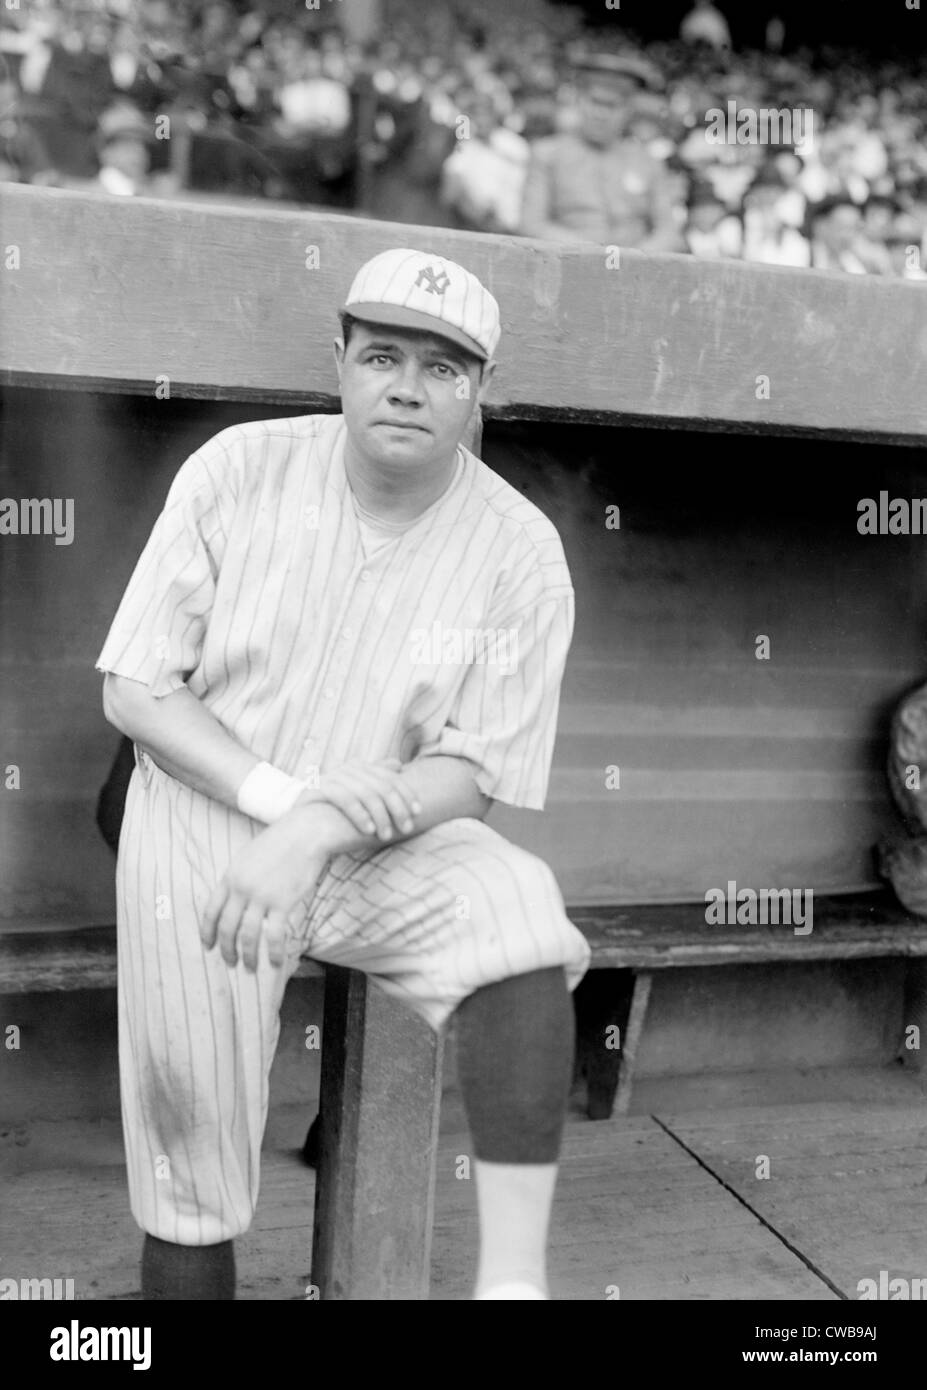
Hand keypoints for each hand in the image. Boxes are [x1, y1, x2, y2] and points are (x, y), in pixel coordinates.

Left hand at [201, 805, 332, 971]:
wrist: (306, 833)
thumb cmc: (280, 843)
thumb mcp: (249, 857)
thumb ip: (238, 879)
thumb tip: (233, 900)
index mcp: (230, 876)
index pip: (210, 911)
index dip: (207, 932)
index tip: (208, 947)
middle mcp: (241, 888)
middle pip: (227, 928)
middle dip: (227, 950)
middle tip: (231, 964)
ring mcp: (261, 896)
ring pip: (248, 936)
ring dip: (248, 957)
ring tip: (251, 969)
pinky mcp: (283, 903)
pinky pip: (274, 936)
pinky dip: (274, 953)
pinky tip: (276, 963)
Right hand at [299, 758, 422, 842]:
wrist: (302, 827)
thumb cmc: (336, 815)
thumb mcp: (360, 797)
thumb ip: (377, 781)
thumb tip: (399, 764)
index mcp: (360, 768)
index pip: (391, 778)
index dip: (407, 794)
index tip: (418, 812)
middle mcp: (347, 769)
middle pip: (381, 785)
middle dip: (397, 808)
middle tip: (406, 828)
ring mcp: (331, 777)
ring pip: (366, 793)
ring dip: (380, 816)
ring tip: (387, 835)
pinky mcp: (317, 789)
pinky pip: (345, 799)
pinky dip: (360, 815)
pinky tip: (369, 831)